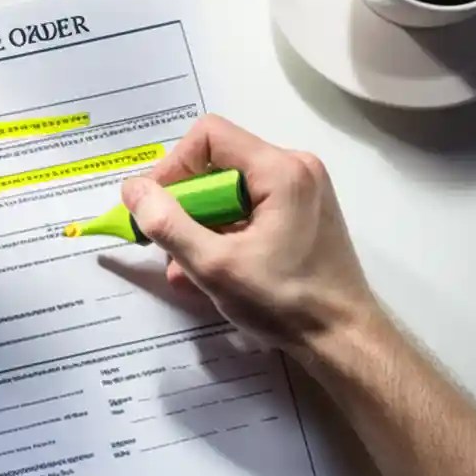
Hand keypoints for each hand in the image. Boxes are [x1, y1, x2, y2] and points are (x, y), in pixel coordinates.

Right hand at [121, 114, 378, 353]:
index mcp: (281, 170)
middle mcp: (295, 168)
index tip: (157, 209)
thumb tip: (132, 189)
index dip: (174, 167)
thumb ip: (167, 224)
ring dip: (200, 224)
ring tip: (188, 267)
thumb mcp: (214, 266)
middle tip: (171, 245)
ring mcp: (302, 191)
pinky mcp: (302, 213)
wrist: (343, 340)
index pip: (208, 135)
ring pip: (229, 189)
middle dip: (185, 204)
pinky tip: (213, 269)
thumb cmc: (283, 302)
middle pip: (217, 163)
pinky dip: (224, 232)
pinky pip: (248, 207)